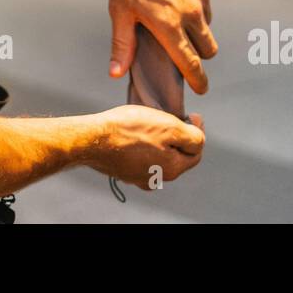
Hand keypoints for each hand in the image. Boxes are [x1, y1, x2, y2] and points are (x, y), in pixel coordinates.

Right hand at [88, 106, 204, 187]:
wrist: (92, 138)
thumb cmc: (130, 130)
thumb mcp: (170, 127)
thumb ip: (192, 137)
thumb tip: (200, 140)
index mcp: (172, 169)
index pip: (196, 152)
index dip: (197, 131)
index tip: (192, 114)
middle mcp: (157, 178)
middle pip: (178, 156)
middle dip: (178, 136)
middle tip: (172, 116)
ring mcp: (138, 176)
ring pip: (159, 156)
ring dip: (160, 141)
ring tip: (152, 122)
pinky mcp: (123, 170)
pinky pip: (141, 157)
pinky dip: (143, 145)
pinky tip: (135, 132)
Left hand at [108, 0, 219, 92]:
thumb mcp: (120, 11)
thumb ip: (123, 45)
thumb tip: (116, 74)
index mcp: (169, 25)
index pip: (191, 63)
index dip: (198, 79)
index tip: (202, 88)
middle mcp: (191, 12)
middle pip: (208, 47)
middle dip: (199, 50)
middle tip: (183, 42)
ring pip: (207, 19)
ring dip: (196, 19)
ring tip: (173, 2)